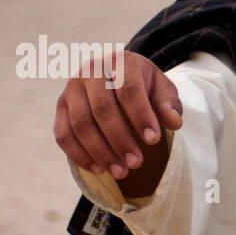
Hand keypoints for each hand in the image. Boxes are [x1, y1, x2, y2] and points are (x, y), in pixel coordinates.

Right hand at [54, 49, 182, 180]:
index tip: (153, 140)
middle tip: (136, 164)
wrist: (119, 78)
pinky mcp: (61, 107)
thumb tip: (174, 122)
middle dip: (119, 140)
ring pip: (80, 124)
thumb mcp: (163, 91)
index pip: (128, 89)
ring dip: (100, 152)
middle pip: (102, 109)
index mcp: (121, 62)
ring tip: (121, 172)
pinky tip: (99, 170)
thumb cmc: (146, 87)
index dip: (140, 116)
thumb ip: (169, 105)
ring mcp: (72, 88)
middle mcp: (91, 71)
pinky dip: (79, 155)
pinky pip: (63, 134)